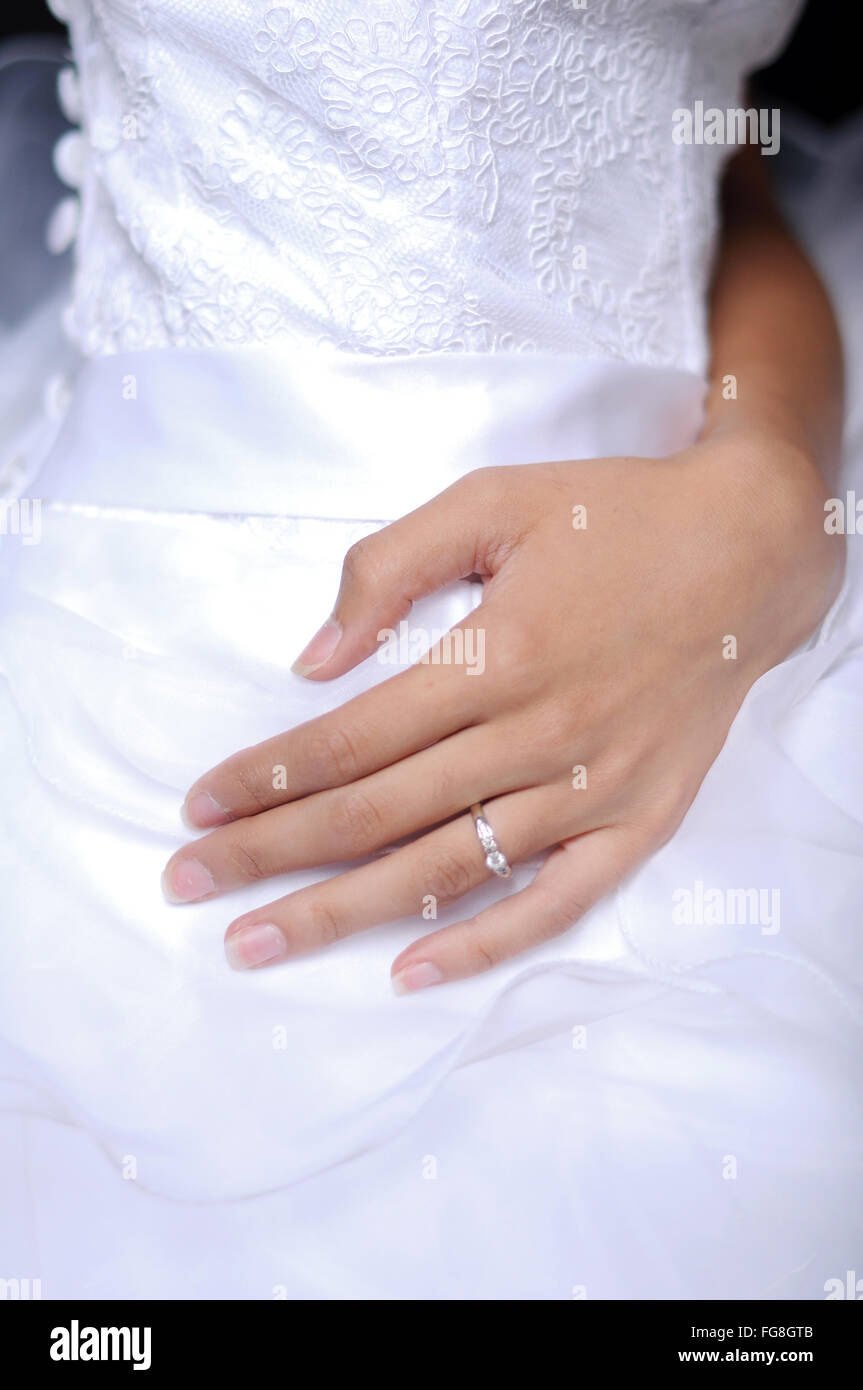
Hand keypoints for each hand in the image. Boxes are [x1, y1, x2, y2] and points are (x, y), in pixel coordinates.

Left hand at [163, 433, 839, 990]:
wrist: (752, 551)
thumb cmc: (616, 518)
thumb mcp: (493, 500)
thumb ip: (391, 567)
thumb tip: (313, 661)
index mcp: (497, 652)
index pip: (351, 739)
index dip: (266, 778)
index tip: (200, 808)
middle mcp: (538, 733)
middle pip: (378, 815)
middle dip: (271, 855)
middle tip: (188, 888)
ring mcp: (592, 789)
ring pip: (447, 868)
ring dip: (343, 912)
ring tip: (258, 941)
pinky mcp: (638, 821)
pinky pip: (554, 902)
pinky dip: (482, 943)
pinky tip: (409, 971)